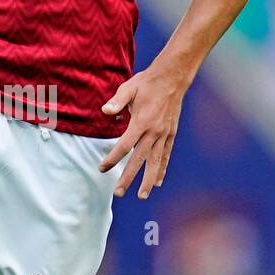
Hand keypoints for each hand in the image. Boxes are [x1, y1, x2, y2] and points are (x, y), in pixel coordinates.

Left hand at [98, 59, 187, 198]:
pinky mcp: (171, 134)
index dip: (112, 159)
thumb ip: (117, 102)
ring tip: (141, 195)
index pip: (123, 146)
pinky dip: (162, 169)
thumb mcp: (129, 88)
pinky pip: (166, 155)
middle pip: (138, 160)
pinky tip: (157, 182)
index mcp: (141, 122)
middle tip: (118, 193)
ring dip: (147, 180)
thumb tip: (105, 111)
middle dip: (128, 178)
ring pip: (155, 162)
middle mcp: (153, 132)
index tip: (101, 168)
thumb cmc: (147, 82)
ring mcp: (164, 135)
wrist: (173, 78)